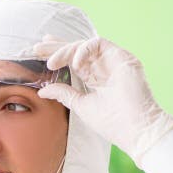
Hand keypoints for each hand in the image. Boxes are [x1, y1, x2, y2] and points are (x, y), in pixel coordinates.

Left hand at [33, 35, 172, 163]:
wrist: (135, 129)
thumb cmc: (112, 122)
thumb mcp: (80, 105)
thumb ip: (64, 93)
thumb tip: (42, 90)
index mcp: (95, 79)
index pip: (73, 61)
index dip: (57, 54)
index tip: (37, 53)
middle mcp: (104, 67)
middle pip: (77, 50)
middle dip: (56, 46)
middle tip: (37, 47)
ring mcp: (113, 61)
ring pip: (85, 45)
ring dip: (66, 50)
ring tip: (52, 62)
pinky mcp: (122, 57)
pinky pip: (99, 43)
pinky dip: (83, 50)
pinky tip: (73, 63)